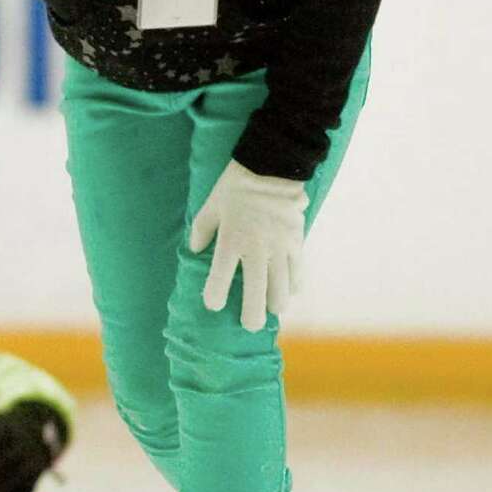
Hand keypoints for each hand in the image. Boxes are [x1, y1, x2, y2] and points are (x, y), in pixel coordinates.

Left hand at [189, 159, 307, 328]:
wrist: (272, 165)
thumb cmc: (235, 186)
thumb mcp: (210, 206)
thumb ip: (201, 231)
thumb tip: (194, 251)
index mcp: (231, 240)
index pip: (220, 277)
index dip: (215, 295)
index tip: (214, 305)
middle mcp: (256, 248)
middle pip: (255, 292)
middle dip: (252, 314)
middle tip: (250, 326)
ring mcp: (279, 246)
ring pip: (281, 287)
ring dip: (275, 303)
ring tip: (271, 311)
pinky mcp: (296, 240)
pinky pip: (297, 270)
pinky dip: (294, 284)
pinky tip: (290, 292)